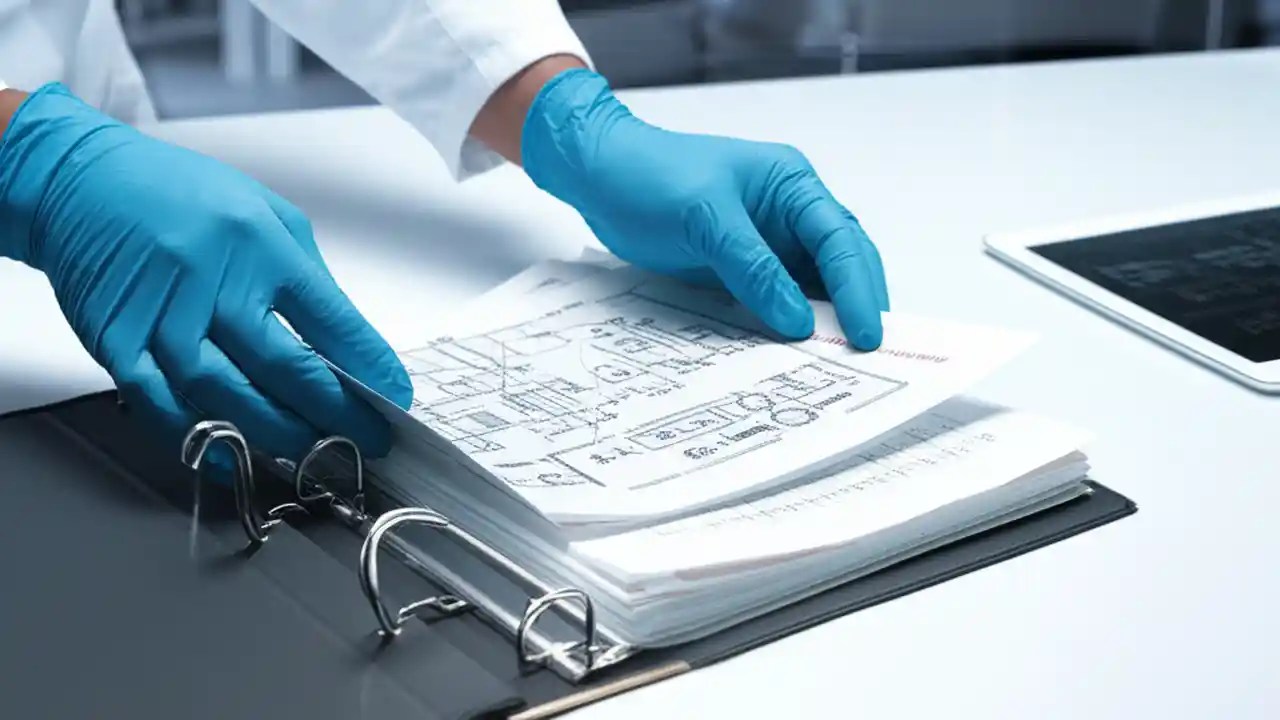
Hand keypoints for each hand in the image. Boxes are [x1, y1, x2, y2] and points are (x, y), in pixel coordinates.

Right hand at [0, 84, 410, 469]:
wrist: (80, 178)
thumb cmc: (181, 192)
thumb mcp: (266, 212)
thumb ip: (304, 276)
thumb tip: (344, 342)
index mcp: (261, 246)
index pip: (331, 319)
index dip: (369, 367)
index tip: (394, 397)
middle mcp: (213, 281)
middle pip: (283, 366)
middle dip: (334, 414)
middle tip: (366, 440)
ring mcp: (161, 315)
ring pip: (225, 394)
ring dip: (274, 434)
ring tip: (313, 455)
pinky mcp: (116, 340)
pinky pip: (160, 405)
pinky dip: (200, 438)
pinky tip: (234, 458)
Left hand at [520, 68, 888, 347]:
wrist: (599, 175)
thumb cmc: (649, 175)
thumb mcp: (704, 218)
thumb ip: (753, 268)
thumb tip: (797, 318)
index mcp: (792, 186)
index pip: (841, 241)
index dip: (859, 288)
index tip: (868, 333)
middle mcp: (789, 215)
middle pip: (841, 265)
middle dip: (856, 307)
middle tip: (868, 356)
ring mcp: (768, 244)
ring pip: (813, 288)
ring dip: (824, 323)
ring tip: (841, 365)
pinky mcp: (743, 269)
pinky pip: (776, 301)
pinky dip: (787, 327)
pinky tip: (793, 355)